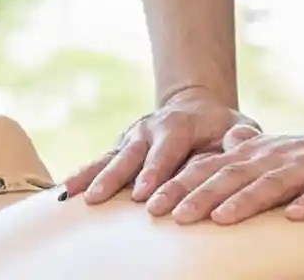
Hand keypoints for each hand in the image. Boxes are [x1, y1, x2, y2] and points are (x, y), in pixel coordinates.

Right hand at [62, 87, 258, 204]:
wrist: (196, 106)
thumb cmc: (222, 127)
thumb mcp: (237, 127)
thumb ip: (238, 138)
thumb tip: (239, 143)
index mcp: (179, 124)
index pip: (166, 151)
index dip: (155, 172)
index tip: (143, 193)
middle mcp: (150, 129)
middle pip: (131, 155)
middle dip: (116, 178)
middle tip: (100, 196)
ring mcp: (132, 137)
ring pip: (110, 158)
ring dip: (92, 176)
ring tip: (73, 194)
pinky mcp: (121, 147)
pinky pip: (99, 162)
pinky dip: (82, 175)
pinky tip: (64, 192)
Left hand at [146, 121, 303, 224]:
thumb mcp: (266, 153)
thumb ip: (233, 157)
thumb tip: (194, 163)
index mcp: (254, 154)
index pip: (211, 168)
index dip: (181, 185)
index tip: (153, 204)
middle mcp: (275, 157)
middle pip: (233, 175)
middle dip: (202, 195)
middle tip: (175, 215)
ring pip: (272, 183)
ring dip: (245, 201)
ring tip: (221, 218)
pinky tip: (294, 217)